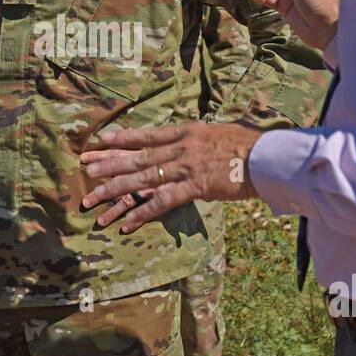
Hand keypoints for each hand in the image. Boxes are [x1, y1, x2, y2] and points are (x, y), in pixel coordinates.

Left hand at [80, 122, 263, 232]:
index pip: (148, 135)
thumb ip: (203, 139)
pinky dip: (142, 213)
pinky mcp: (195, 187)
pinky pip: (162, 201)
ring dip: (116, 188)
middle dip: (110, 162)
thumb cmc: (252, 145)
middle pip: (138, 156)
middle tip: (86, 166)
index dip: (123, 138)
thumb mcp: (222, 133)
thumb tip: (196, 141)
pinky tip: (126, 224)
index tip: (102, 140)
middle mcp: (182, 147)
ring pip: (143, 178)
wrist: (269, 155)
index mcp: (188, 132)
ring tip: (94, 195)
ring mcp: (186, 167)